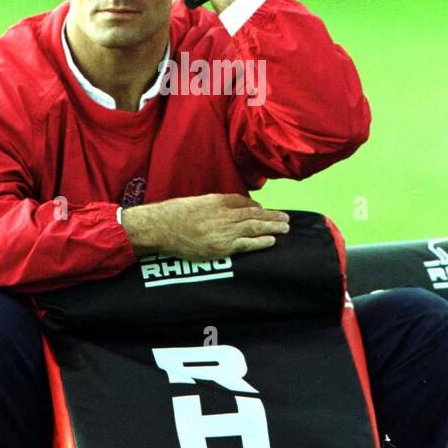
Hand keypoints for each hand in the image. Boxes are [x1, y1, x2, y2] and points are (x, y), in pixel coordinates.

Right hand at [121, 193, 290, 259]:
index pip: (243, 202)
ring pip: (255, 227)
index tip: (264, 210)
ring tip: (285, 227)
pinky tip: (272, 240)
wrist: (161, 228)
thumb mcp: (195, 202)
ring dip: (273, 226)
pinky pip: (247, 244)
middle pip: (254, 214)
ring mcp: (224, 230)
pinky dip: (261, 242)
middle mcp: (224, 214)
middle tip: (286, 218)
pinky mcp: (222, 247)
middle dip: (272, 216)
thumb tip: (227, 207)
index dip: (256, 207)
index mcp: (217, 200)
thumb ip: (212, 205)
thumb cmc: (173, 215)